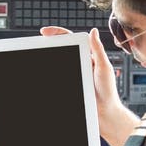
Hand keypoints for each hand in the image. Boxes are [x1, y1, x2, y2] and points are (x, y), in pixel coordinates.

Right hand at [41, 26, 130, 145]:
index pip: (72, 40)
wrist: (105, 113)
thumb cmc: (108, 91)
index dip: (58, 34)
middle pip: (61, 50)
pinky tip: (43, 72)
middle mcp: (80, 63)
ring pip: (57, 63)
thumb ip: (98, 50)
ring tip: (38, 57)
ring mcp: (74, 74)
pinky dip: (49, 73)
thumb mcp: (104, 68)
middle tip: (38, 44)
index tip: (45, 32)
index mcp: (89, 56)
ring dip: (48, 60)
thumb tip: (93, 31)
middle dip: (48, 45)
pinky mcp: (70, 85)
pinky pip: (58, 76)